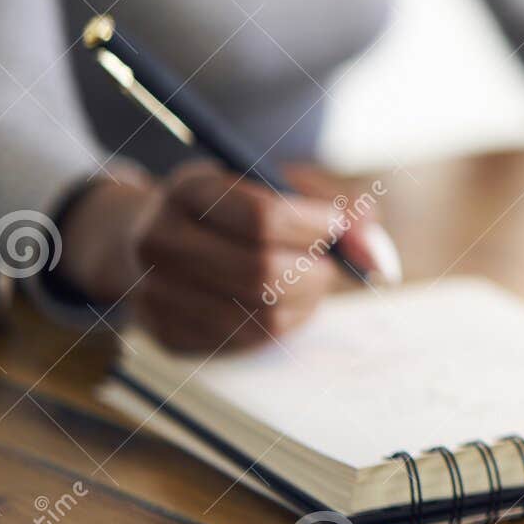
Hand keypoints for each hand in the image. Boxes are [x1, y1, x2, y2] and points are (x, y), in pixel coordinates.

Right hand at [59, 162, 397, 352]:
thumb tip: (378, 257)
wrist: (146, 238)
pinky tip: (281, 302)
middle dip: (315, 272)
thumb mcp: (275, 182)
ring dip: (306, 302)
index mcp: (188, 191)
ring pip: (261, 315)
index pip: (263, 218)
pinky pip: (247, 341)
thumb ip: (336, 204)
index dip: (315, 226)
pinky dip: (282, 323)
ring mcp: (155, 293)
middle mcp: (160, 242)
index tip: (334, 225)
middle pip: (263, 273)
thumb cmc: (232, 206)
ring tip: (309, 282)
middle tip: (329, 264)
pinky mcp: (166, 335)